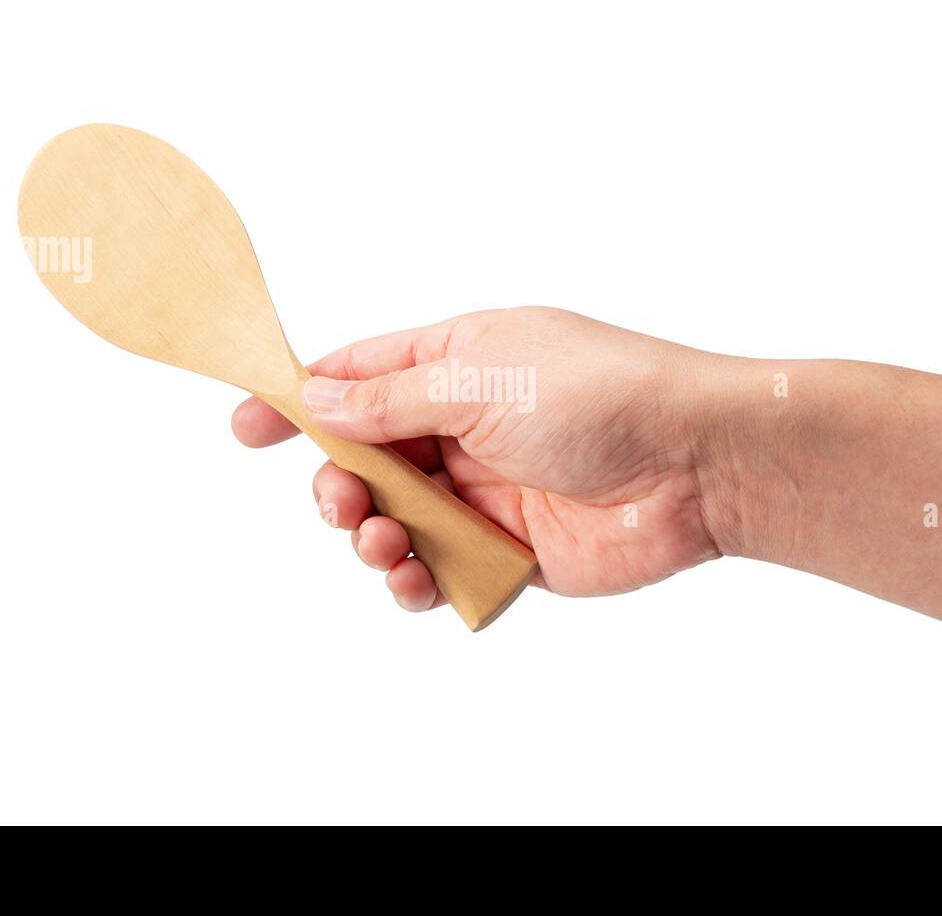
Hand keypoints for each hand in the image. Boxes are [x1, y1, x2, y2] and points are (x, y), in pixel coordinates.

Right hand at [231, 307, 730, 611]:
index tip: (245, 427)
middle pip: (367, 457)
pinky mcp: (510, 549)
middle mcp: (466, 424)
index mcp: (457, 362)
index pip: (358, 377)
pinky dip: (415, 579)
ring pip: (396, 519)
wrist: (696, 464)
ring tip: (384, 540)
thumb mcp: (482, 378)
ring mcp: (487, 489)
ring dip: (372, 533)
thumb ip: (394, 400)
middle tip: (342, 499)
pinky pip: (441, 569)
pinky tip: (414, 578)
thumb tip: (318, 396)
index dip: (299, 400)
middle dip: (338, 481)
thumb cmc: (602, 395)